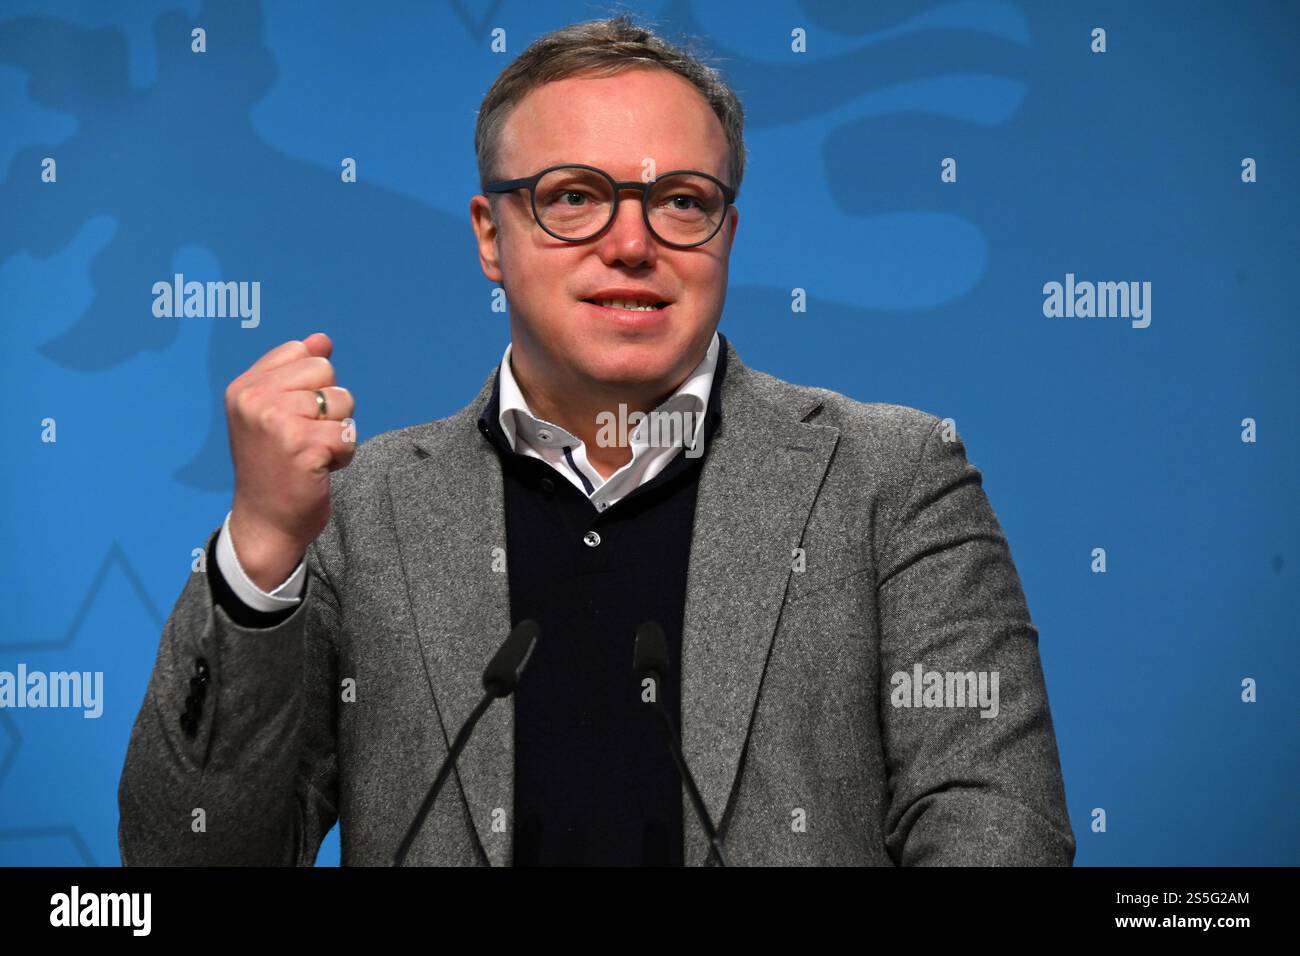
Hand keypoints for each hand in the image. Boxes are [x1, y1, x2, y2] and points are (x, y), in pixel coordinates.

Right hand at [224, 333, 355, 590]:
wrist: (266, 521)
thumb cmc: (275, 466)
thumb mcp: (276, 414)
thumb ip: (296, 373)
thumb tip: (322, 339)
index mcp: (244, 387)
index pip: (302, 352)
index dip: (312, 386)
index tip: (292, 417)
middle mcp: (255, 400)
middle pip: (326, 372)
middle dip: (329, 406)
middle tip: (305, 438)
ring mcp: (277, 421)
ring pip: (343, 401)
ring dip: (337, 432)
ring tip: (311, 454)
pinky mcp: (302, 445)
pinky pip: (348, 433)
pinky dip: (343, 454)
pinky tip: (319, 469)